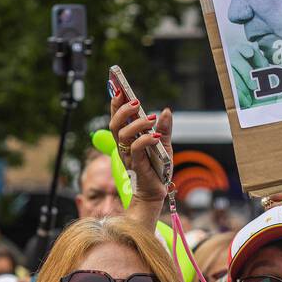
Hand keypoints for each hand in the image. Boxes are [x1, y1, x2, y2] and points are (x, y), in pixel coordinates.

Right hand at [109, 89, 172, 203]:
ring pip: (123, 135)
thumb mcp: (164, 145)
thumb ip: (164, 129)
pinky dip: (146, 140)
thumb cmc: (157, 169)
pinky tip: (156, 136)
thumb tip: (166, 110)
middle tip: (136, 102)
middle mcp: (124, 147)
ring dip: (137, 124)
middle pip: (115, 125)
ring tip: (151, 119)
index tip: (119, 88)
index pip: (118, 119)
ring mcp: (128, 157)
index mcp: (128, 139)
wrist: (156, 192)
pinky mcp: (136, 166)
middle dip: (123, 110)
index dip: (116, 104)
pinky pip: (136, 150)